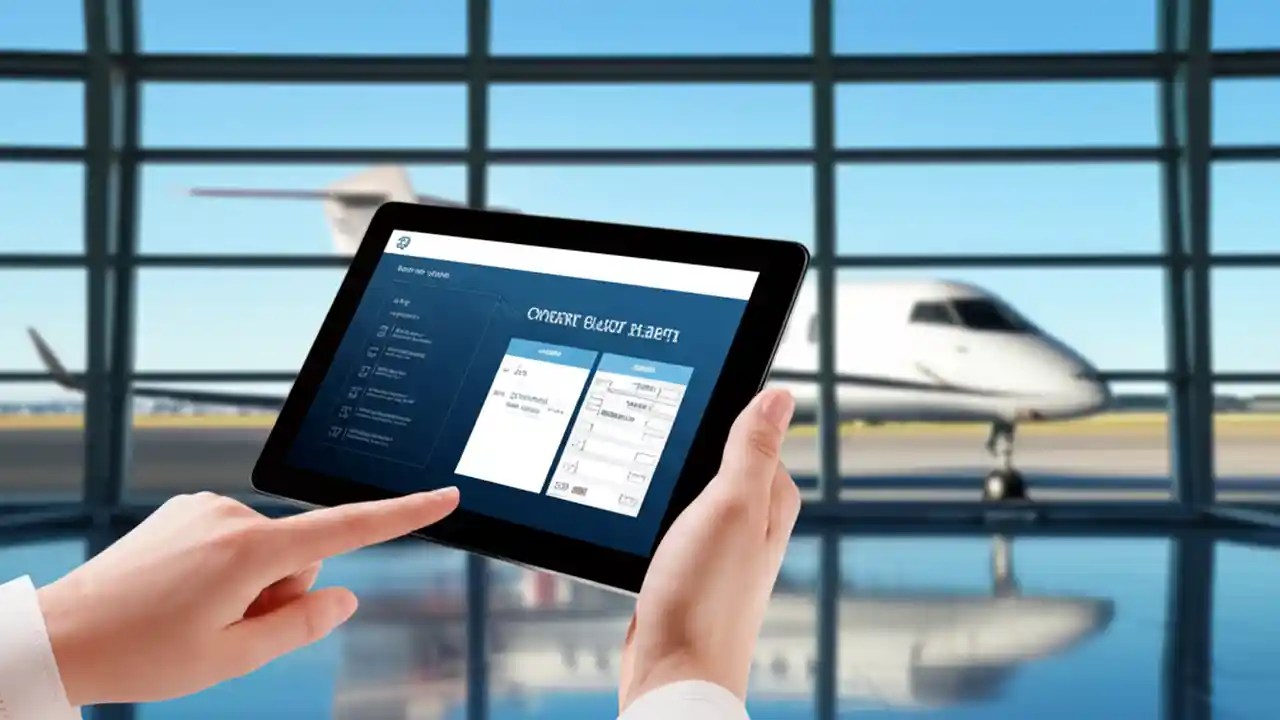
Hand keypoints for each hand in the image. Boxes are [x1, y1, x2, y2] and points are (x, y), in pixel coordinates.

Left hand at [37, 488, 458, 705]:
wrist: (62, 634)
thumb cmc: (143, 654)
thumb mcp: (234, 657)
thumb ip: (302, 625)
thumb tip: (345, 596)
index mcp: (251, 551)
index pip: (347, 529)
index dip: (403, 515)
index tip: (445, 496)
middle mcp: (232, 515)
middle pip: (301, 556)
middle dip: (282, 592)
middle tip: (227, 628)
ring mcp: (206, 507)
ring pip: (268, 550)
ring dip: (251, 583)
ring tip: (195, 614)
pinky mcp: (187, 509)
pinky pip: (235, 539)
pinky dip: (226, 568)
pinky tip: (184, 592)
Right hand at [619, 388, 799, 710]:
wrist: (672, 672)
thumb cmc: (705, 599)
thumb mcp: (730, 505)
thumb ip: (753, 449)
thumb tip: (778, 395)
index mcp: (772, 502)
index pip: (755, 435)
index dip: (721, 420)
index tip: (687, 417)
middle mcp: (752, 526)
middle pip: (718, 462)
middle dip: (688, 455)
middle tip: (660, 460)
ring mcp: (720, 551)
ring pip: (691, 495)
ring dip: (667, 491)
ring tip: (647, 496)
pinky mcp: (689, 571)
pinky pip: (673, 526)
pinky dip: (655, 520)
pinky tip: (640, 529)